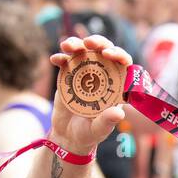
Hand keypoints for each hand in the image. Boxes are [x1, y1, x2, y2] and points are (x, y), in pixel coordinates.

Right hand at [49, 35, 130, 152]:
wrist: (68, 135)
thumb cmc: (89, 134)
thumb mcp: (99, 130)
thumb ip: (107, 121)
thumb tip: (119, 113)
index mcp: (116, 85)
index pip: (123, 64)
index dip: (119, 55)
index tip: (109, 54)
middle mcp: (102, 75)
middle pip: (104, 51)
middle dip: (99, 42)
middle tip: (89, 43)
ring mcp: (85, 72)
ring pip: (84, 51)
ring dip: (76, 44)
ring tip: (67, 46)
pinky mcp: (69, 74)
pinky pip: (65, 60)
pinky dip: (60, 56)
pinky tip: (55, 60)